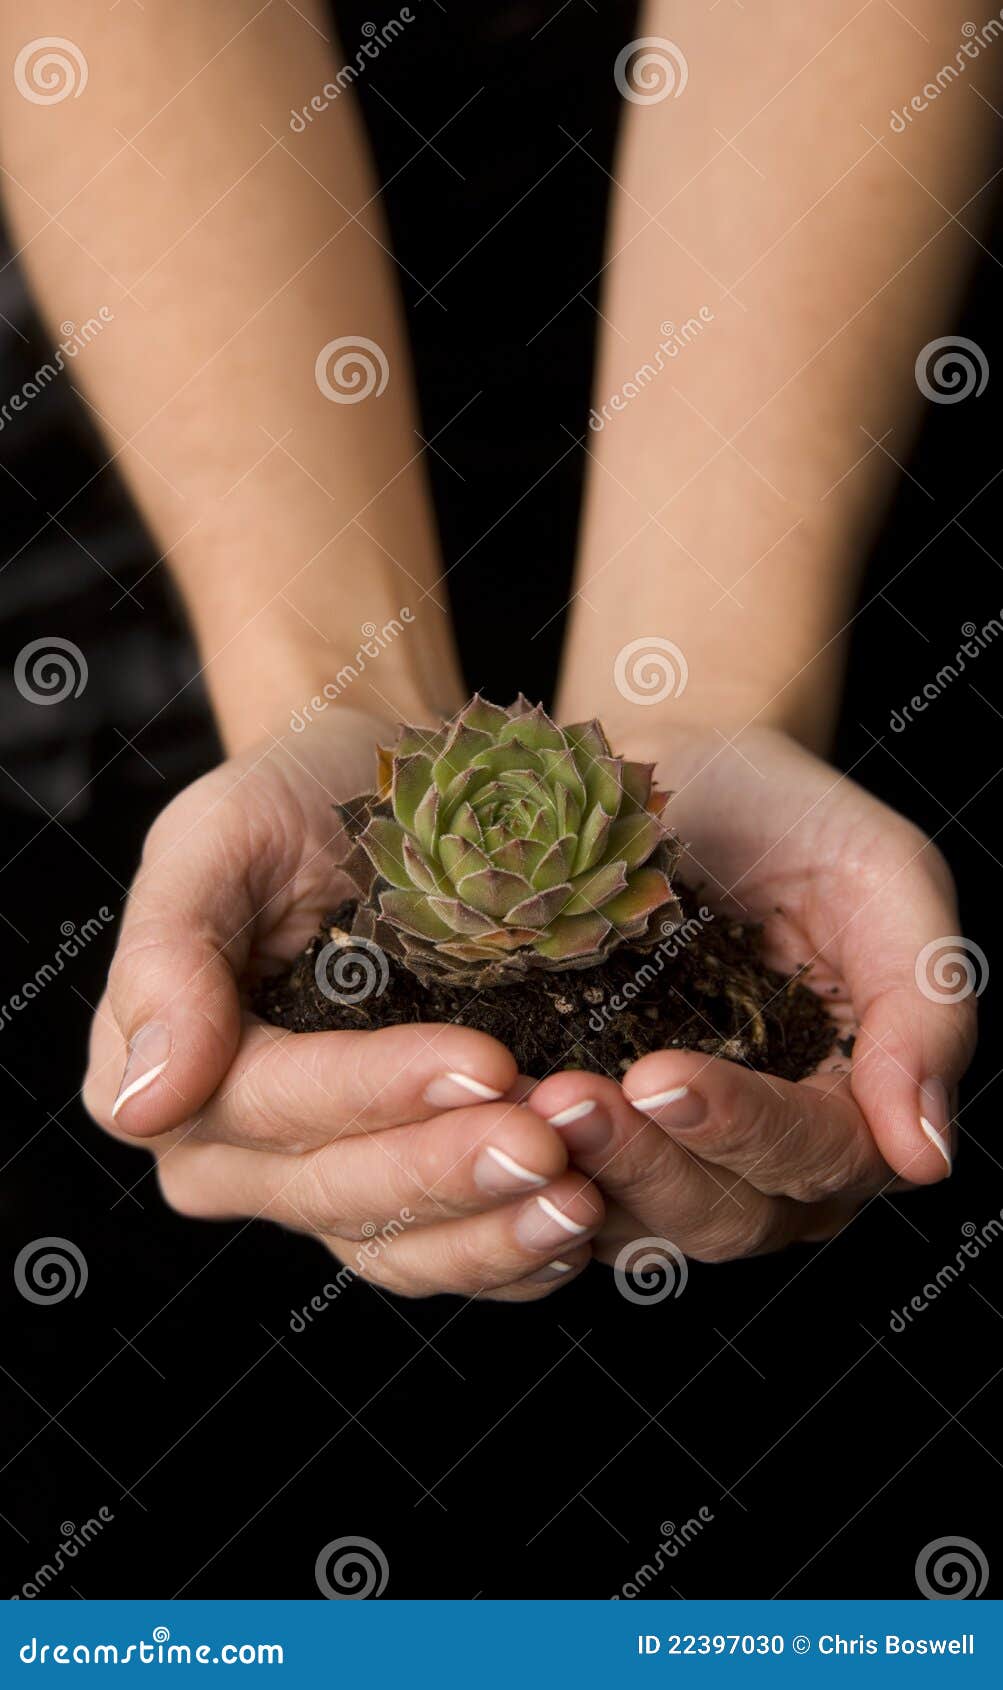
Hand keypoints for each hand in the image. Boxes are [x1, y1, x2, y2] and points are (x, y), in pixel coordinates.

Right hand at [84, 706, 601, 1298]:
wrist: (375, 795)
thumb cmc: (290, 803)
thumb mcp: (214, 839)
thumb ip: (166, 958)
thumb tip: (148, 1102)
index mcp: (165, 1079)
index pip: (275, 1103)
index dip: (377, 1090)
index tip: (485, 1060)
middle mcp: (232, 1157)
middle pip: (339, 1190)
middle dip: (450, 1168)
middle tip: (554, 1140)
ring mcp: (318, 1186)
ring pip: (397, 1247)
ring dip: (494, 1232)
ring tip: (584, 1197)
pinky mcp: (398, 1196)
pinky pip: (449, 1255)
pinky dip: (516, 1252)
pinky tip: (584, 1224)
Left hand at [525, 724, 975, 1266]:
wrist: (666, 774)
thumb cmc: (783, 813)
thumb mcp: (881, 876)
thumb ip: (926, 1004)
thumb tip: (925, 1156)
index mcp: (857, 1099)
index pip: (820, 1155)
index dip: (745, 1129)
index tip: (659, 1077)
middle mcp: (774, 1155)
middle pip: (728, 1216)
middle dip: (645, 1162)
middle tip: (566, 1098)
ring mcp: (680, 1158)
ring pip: (643, 1226)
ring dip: (580, 1178)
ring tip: (521, 1110)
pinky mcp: (598, 1143)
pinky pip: (567, 1200)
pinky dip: (526, 1182)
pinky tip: (483, 1129)